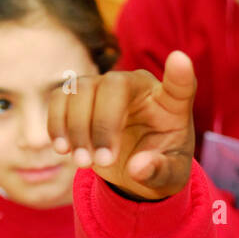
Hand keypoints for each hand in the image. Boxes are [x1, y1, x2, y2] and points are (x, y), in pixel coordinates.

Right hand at [47, 51, 196, 199]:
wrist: (135, 167)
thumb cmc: (160, 165)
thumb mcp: (169, 177)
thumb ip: (159, 172)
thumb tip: (137, 168)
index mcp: (170, 103)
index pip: (180, 84)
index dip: (179, 73)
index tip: (180, 60)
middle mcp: (137, 86)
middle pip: (114, 85)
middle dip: (103, 123)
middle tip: (103, 161)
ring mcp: (105, 87)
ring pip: (82, 89)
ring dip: (77, 127)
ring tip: (83, 162)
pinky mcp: (80, 97)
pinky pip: (61, 98)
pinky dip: (58, 123)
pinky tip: (63, 149)